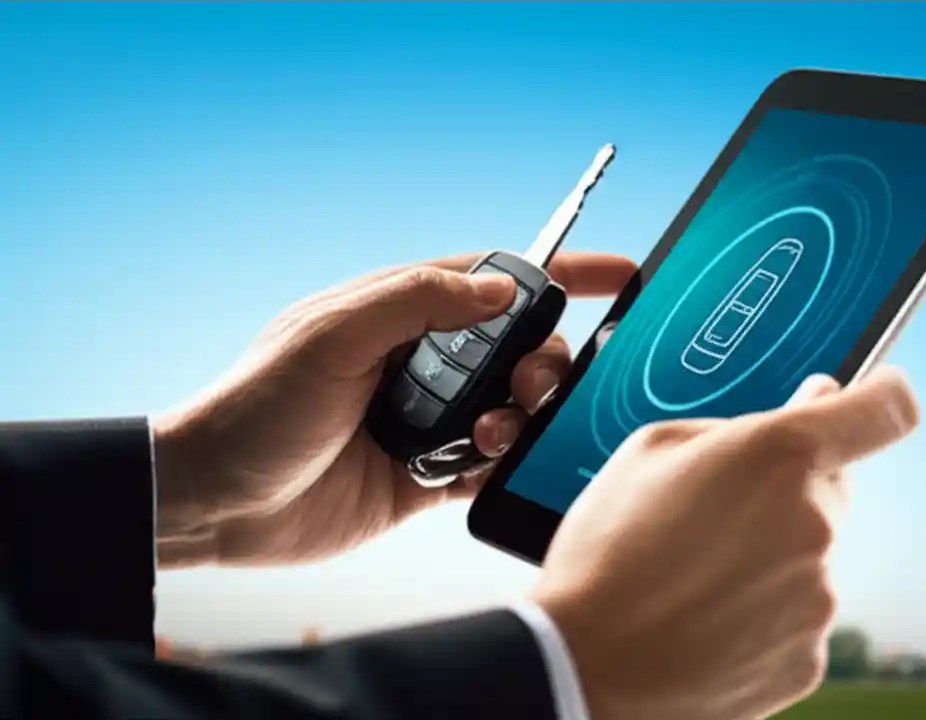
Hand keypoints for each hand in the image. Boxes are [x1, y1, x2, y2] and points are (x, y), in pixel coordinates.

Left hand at [152, 251, 634, 567]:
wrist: (213, 502)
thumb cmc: (256, 406)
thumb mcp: (331, 334)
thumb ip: (416, 301)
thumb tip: (499, 287)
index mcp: (400, 312)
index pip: (495, 280)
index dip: (560, 275)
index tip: (620, 274)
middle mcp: (421, 362)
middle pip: (519, 349)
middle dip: (545, 362)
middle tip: (533, 384)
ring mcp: (425, 419)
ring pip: (512, 408)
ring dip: (522, 417)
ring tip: (491, 432)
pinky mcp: (424, 476)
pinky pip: (488, 466)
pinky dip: (501, 463)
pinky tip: (482, 462)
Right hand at [532, 369, 917, 719]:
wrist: (580, 668)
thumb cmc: (605, 550)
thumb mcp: (649, 450)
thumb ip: (734, 426)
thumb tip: (799, 411)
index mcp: (780, 457)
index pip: (884, 411)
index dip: (883, 398)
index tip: (873, 399)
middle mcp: (814, 525)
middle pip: (830, 489)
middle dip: (785, 490)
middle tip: (714, 513)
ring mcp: (817, 599)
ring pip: (808, 558)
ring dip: (768, 558)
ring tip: (692, 579)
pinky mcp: (808, 660)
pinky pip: (796, 619)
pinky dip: (762, 618)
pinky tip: (705, 623)